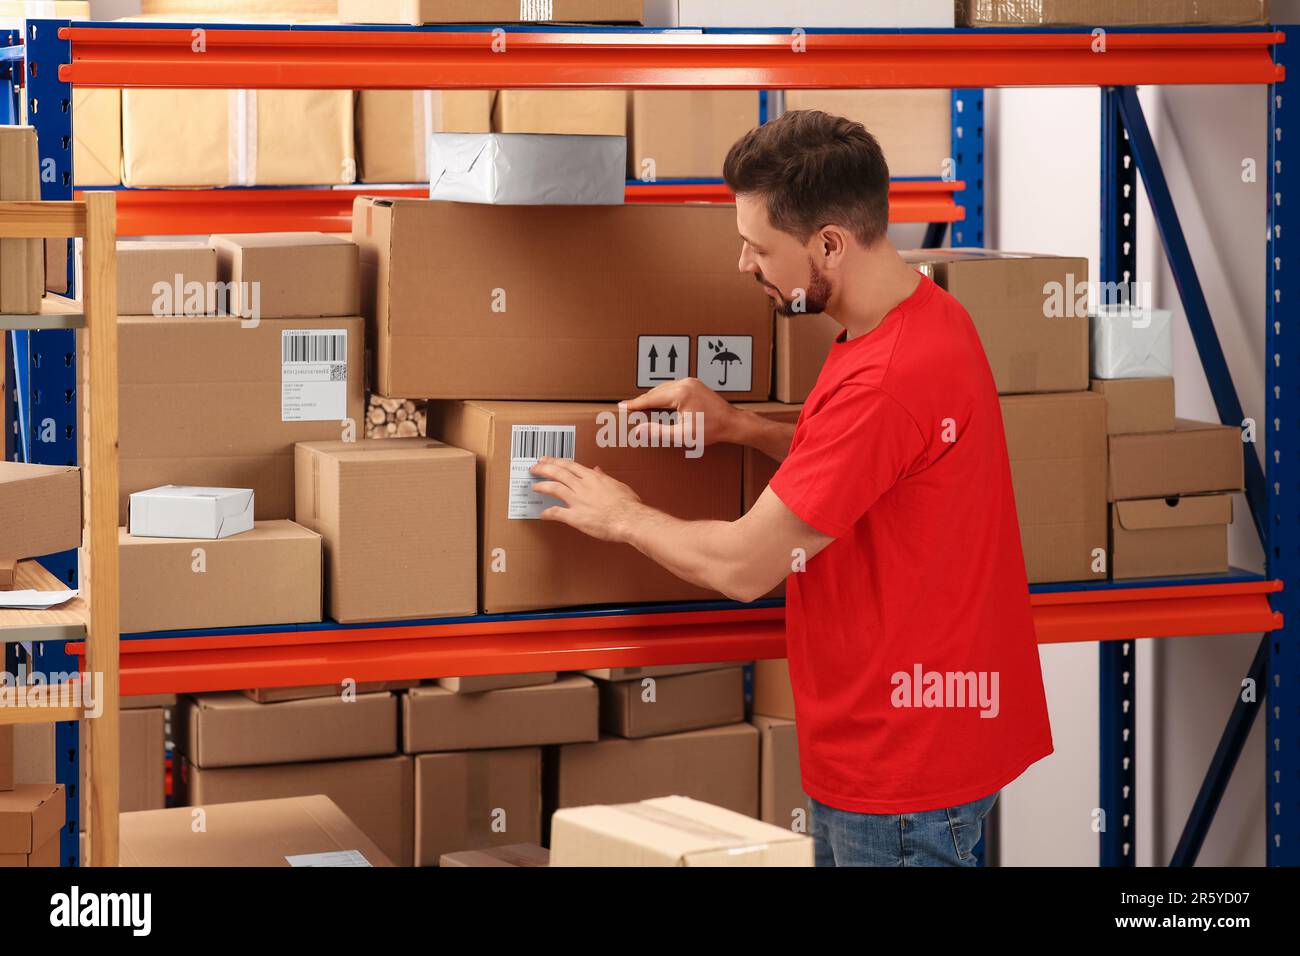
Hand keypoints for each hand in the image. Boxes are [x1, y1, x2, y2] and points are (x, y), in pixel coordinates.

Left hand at [531, 456, 644, 542]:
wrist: (629, 519)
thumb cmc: (627, 505)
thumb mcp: (617, 485)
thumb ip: (604, 478)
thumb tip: (598, 470)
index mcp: (592, 477)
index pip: (569, 465)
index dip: (555, 461)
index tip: (547, 460)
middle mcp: (582, 486)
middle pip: (558, 473)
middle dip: (543, 469)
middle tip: (534, 468)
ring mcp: (577, 500)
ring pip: (554, 488)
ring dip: (542, 486)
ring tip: (535, 486)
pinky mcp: (576, 517)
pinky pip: (557, 513)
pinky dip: (548, 513)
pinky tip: (543, 514)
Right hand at [622, 377, 741, 446]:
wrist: (733, 423)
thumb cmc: (711, 430)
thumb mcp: (682, 435)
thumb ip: (658, 432)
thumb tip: (638, 431)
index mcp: (680, 393)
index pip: (651, 398)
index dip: (635, 404)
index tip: (621, 407)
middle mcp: (685, 383)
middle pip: (656, 392)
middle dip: (642, 401)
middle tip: (627, 409)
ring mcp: (691, 382)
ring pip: (663, 389)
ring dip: (652, 398)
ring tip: (640, 407)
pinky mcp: (694, 384)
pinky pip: (672, 388)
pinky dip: (662, 396)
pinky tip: (658, 403)